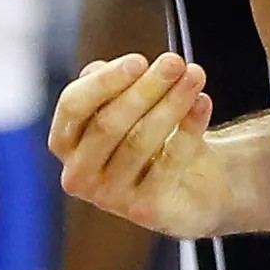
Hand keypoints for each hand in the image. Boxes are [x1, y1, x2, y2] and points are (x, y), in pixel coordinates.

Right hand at [48, 54, 222, 236]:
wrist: (194, 182)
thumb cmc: (155, 134)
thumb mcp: (132, 104)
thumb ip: (114, 85)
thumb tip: (102, 69)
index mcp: (66, 142)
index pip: (73, 107)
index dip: (104, 82)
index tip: (139, 60)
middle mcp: (79, 173)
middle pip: (108, 124)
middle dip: (145, 89)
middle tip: (174, 62)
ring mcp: (109, 197)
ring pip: (139, 141)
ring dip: (171, 103)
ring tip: (195, 75)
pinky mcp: (144, 209)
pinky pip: (169, 162)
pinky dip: (189, 127)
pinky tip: (203, 102)